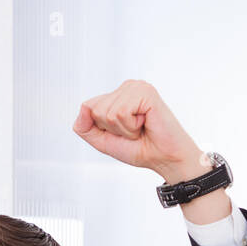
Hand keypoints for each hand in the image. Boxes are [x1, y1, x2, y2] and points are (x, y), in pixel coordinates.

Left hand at [72, 79, 202, 180]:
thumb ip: (85, 127)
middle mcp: (126, 87)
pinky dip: (131, 126)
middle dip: (112, 129)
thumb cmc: (138, 148)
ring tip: (140, 128)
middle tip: (133, 131)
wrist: (163, 159)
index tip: (122, 132)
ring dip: (123, 129)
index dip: (100, 128)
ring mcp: (136, 87)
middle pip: (95, 110)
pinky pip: (121, 112)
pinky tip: (145, 123)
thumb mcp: (103, 141)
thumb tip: (83, 107)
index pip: (87, 107)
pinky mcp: (145, 91)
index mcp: (116, 95)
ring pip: (107, 112)